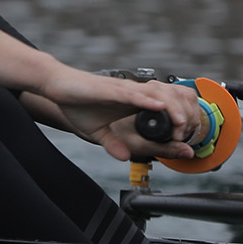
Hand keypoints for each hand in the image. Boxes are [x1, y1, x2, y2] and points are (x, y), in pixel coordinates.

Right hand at [39, 71, 202, 161]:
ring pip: (155, 96)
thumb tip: (123, 157)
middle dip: (183, 116)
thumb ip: (112, 144)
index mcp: (133, 103)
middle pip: (168, 99)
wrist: (56, 86)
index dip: (178, 122)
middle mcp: (132, 94)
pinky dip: (148, 100)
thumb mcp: (96, 131)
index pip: (164, 109)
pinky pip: (133, 94)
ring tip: (183, 124)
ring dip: (171, 109)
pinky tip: (159, 106)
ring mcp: (123, 90)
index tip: (184, 139)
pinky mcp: (111, 89)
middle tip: (186, 136)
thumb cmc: (75, 103)